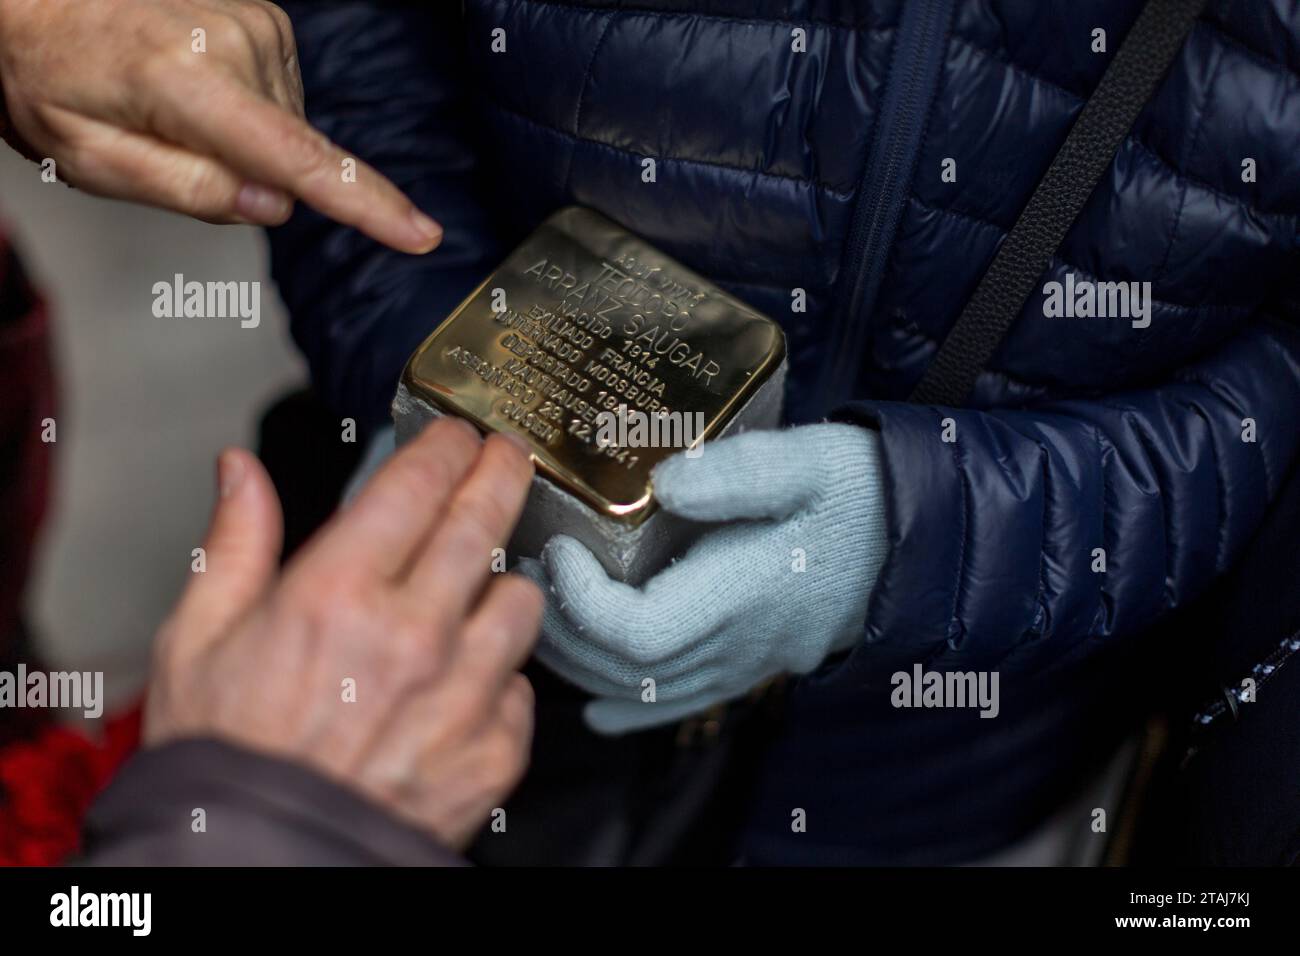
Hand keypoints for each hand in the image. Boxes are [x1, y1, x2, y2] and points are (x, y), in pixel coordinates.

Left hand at [0, 0, 440, 251]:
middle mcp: (233, 41)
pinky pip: (280, 93)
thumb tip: (274, 204)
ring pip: (286, 127)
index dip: (366, 206)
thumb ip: (186, 189)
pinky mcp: (264, 16)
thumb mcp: (89, 159)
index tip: (421, 234)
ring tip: (172, 107)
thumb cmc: (47, 75)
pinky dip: (248, 104)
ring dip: (241, 136)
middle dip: (244, 172)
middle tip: (164, 142)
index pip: (298, 161)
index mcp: (186, 82)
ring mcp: (255, 21)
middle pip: (287, 156)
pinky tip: (197, 86)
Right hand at [145, 418, 541, 846]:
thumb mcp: (198, 639)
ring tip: (480, 589)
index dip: (447, 447)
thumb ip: (233, 545)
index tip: (459, 434)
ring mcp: (461, 695)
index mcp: (336, 594)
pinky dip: (501, 679)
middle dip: (503, 472)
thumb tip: (240, 471)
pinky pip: (522, 689)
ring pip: (520, 602)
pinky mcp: (493, 752)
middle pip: (485, 522)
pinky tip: (468, 684)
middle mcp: (412, 635)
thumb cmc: (222, 757)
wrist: (256, 866)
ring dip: (503, 585)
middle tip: (507, 456)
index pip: (417, 485)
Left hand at [520, 423, 888, 733]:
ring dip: (579, 660)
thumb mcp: (808, 460)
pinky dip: (625, 704)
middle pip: (624, 668)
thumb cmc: (857, 491)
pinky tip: (594, 704)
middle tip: (525, 570)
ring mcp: (741, 663)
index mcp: (746, 594)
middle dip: (560, 627)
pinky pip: (675, 702)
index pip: (642, 632)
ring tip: (539, 610)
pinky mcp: (745, 664)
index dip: (583, 600)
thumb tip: (664, 482)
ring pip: (640, 691)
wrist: (913, 537)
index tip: (557, 546)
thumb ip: (739, 472)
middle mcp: (738, 643)